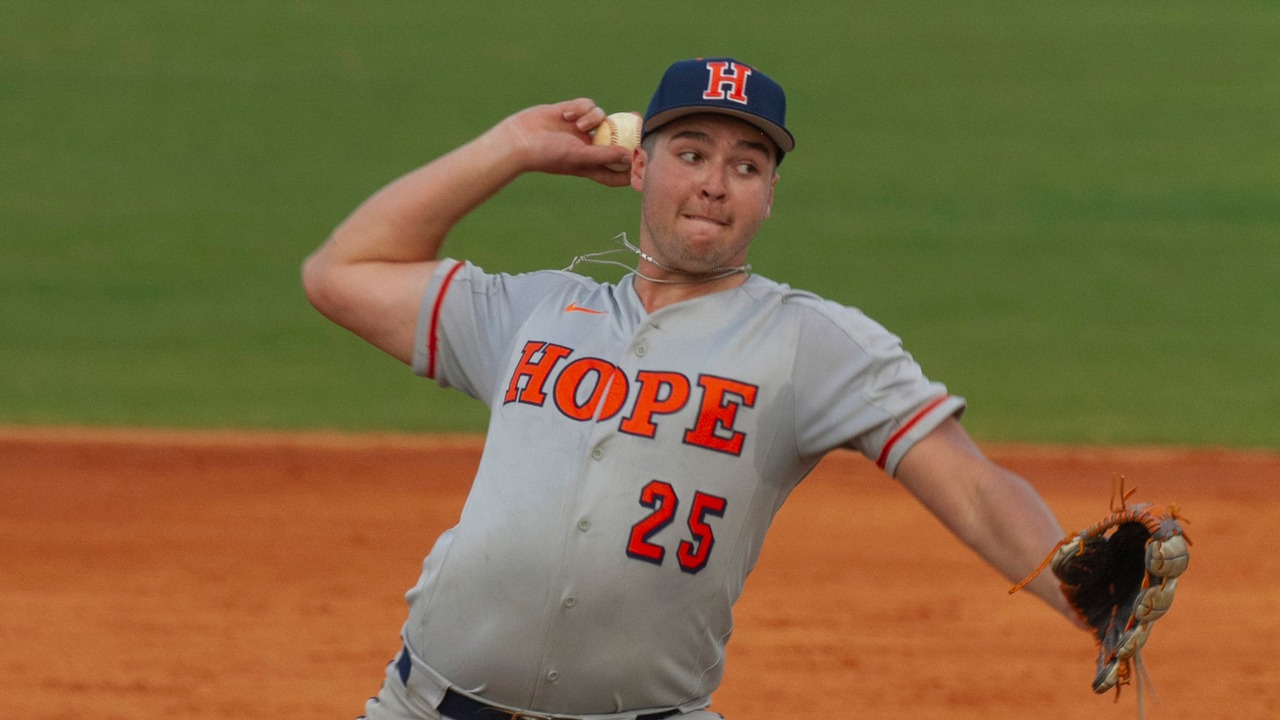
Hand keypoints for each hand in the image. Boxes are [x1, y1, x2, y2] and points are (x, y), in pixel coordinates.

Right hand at [491, 99, 634, 186]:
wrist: (519, 139)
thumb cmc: (547, 155)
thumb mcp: (579, 156)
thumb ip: (606, 155)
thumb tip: (631, 155)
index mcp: (590, 165)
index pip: (616, 172)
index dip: (631, 168)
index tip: (644, 158)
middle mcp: (586, 148)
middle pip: (614, 140)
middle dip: (626, 131)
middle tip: (638, 118)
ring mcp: (578, 130)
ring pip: (601, 118)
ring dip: (593, 117)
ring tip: (577, 123)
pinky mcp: (570, 113)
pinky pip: (586, 105)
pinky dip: (580, 107)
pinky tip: (567, 114)